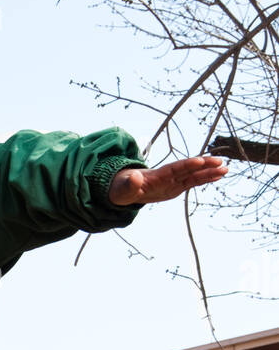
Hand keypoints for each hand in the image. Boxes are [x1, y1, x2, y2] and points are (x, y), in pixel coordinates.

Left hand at [108, 155, 227, 206]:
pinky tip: (218, 177)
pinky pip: (193, 182)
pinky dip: (205, 179)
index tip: (200, 160)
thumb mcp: (123, 189)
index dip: (187, 165)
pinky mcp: (176, 187)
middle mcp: (168, 175)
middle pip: (189, 169)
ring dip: (209, 172)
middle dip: (204, 165)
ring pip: (194, 175)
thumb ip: (130, 184)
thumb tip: (134, 177)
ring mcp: (174, 181)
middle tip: (220, 162)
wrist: (125, 188)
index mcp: (157, 175)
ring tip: (226, 169)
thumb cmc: (122, 188)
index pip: (174, 168)